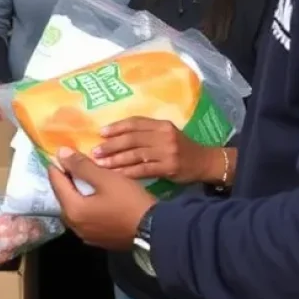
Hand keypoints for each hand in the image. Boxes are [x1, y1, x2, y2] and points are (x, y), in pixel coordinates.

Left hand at [46, 150, 155, 250]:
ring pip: (74, 208)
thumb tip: (61, 153)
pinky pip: (85, 218)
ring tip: (83, 178)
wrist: (156, 231)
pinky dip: (85, 205)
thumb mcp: (106, 178)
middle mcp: (74, 226)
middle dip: (66, 179)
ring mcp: (86, 235)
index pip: (56, 182)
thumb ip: (81, 166)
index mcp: (72, 210)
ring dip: (75, 193)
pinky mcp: (98, 239)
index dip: (57, 165)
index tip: (60, 153)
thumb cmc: (129, 202)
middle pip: (63, 197)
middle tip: (73, 164)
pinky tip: (94, 197)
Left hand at [93, 118, 216, 184]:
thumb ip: (146, 132)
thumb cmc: (179, 148)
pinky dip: (128, 172)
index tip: (100, 132)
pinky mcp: (169, 168)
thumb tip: (115, 135)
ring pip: (136, 155)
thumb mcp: (166, 133)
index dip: (117, 127)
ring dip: (116, 160)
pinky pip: (143, 170)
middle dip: (111, 145)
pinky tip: (116, 175)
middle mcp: (164, 136)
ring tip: (100, 164)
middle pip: (132, 138)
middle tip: (95, 151)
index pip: (135, 122)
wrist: (204, 162)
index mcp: (161, 125)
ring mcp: (167, 152)